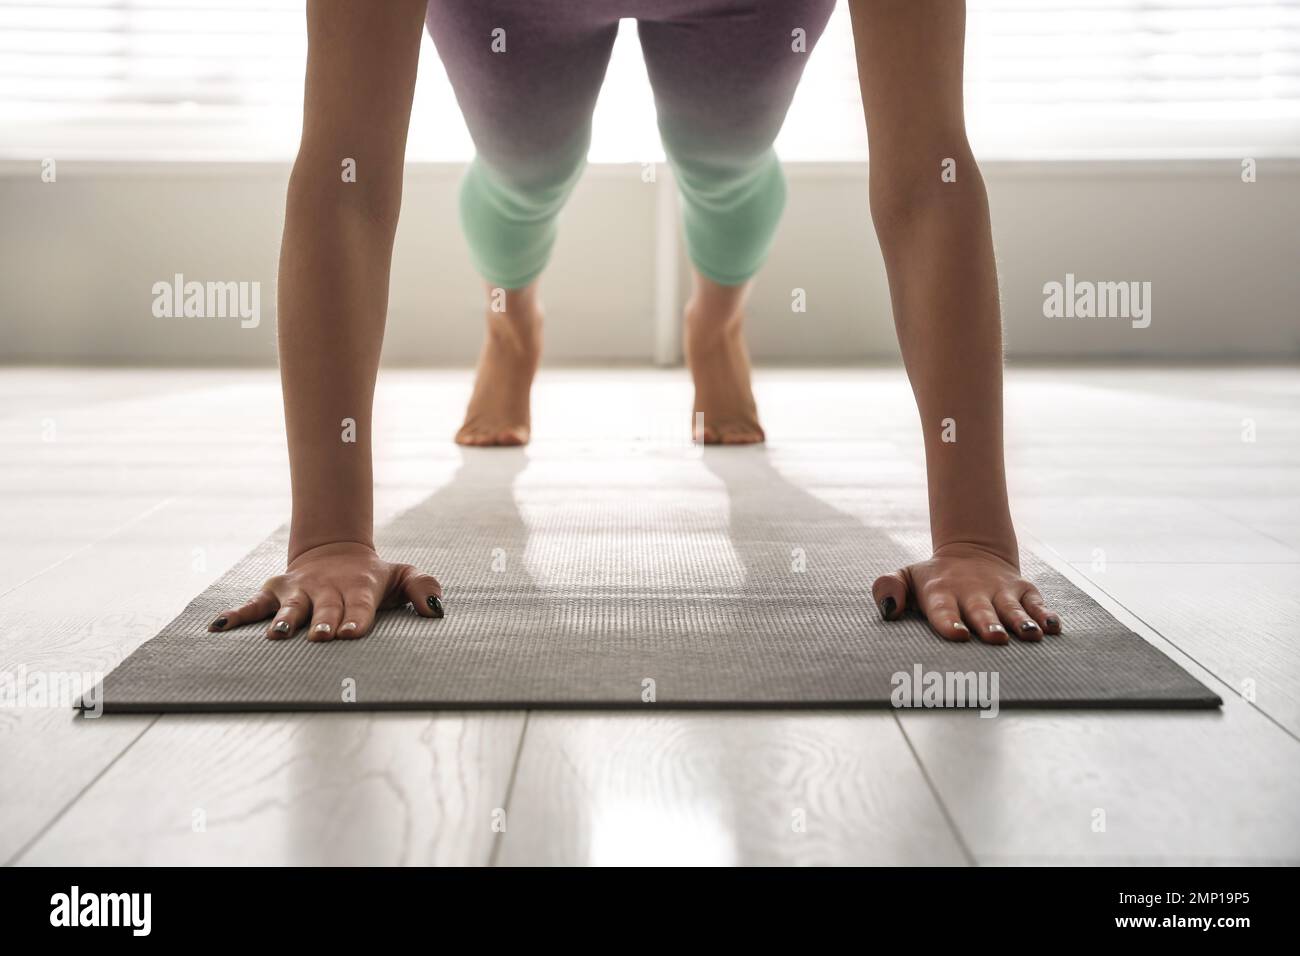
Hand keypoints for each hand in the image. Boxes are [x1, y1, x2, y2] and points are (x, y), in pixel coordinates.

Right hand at [207, 541, 443, 641]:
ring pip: (290, 607)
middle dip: (323, 622)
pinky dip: (236, 615)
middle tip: (321, 637)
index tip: (351, 634)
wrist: (336, 553)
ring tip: (277, 636)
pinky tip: (218, 628)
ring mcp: (298, 590)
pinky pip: (253, 604)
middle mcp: (326, 589)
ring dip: (285, 620)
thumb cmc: (373, 577)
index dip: (356, 619)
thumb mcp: (403, 576)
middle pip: (325, 608)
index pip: (359, 606)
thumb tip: (436, 610)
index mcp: (358, 587)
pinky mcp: (275, 591)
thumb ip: (423, 588)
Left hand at [872, 543, 1060, 643]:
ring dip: (1021, 621)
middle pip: (981, 610)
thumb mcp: (906, 577)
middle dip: (989, 624)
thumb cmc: (934, 579)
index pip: (943, 608)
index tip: (958, 635)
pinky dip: (1046, 614)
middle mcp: (973, 592)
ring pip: (1012, 608)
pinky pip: (1037, 603)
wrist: (972, 552)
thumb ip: (888, 588)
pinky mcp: (1024, 590)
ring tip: (1030, 635)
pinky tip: (1053, 628)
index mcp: (942, 592)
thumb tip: (887, 609)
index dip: (950, 622)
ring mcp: (1000, 591)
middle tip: (996, 638)